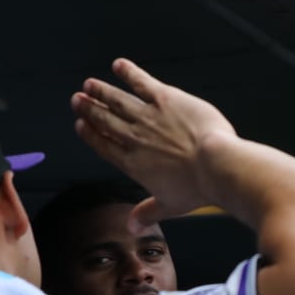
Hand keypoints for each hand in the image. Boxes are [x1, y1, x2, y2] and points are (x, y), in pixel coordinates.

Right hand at [71, 58, 238, 227]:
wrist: (217, 166)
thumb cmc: (198, 189)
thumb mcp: (170, 205)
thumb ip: (148, 213)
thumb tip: (132, 228)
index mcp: (134, 164)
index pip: (104, 146)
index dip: (91, 134)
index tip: (80, 125)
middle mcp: (135, 138)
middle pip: (105, 120)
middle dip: (89, 109)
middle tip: (77, 100)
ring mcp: (149, 116)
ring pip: (118, 100)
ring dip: (102, 91)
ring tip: (90, 84)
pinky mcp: (166, 98)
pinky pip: (141, 82)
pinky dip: (129, 72)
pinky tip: (119, 65)